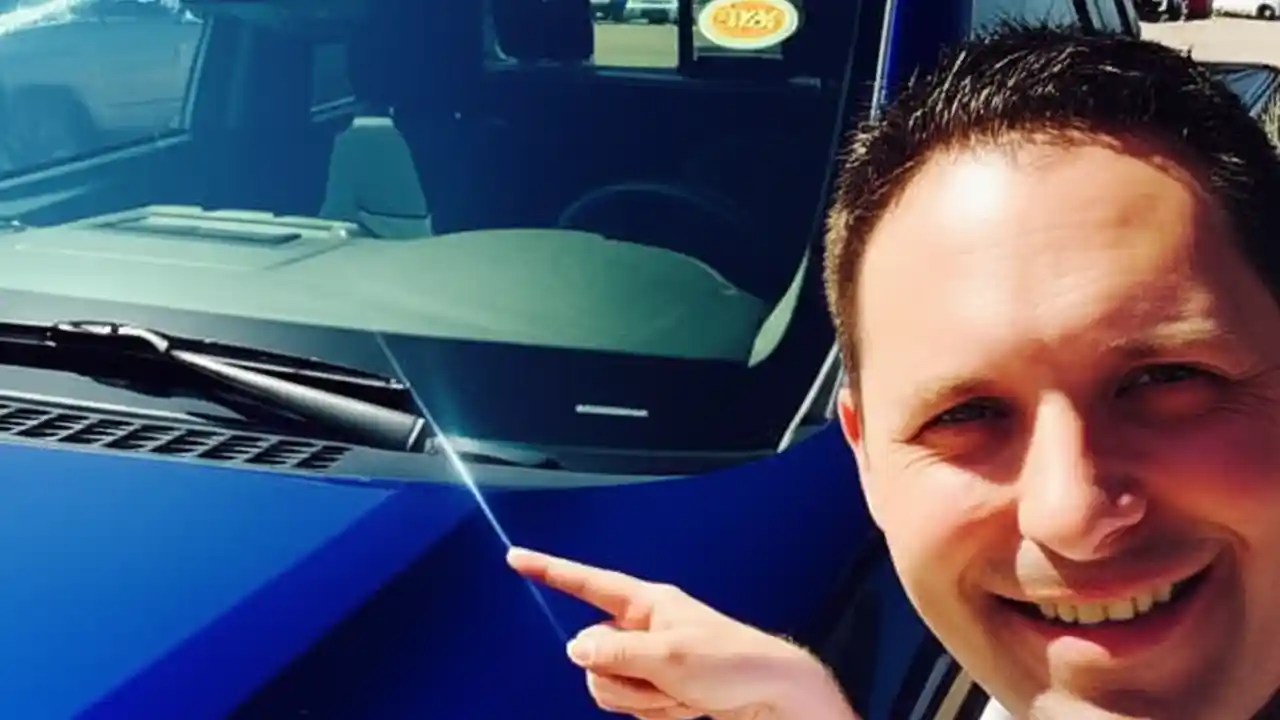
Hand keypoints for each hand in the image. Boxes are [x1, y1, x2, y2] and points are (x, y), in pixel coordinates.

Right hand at [507, 547, 857, 719]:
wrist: (773, 695)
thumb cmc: (731, 662)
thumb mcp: (668, 655)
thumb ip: (615, 651)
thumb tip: (575, 647)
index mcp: (646, 603)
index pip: (587, 583)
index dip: (550, 571)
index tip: (515, 557)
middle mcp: (643, 627)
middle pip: (592, 656)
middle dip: (623, 681)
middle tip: (667, 682)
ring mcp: (649, 659)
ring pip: (608, 687)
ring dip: (643, 701)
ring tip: (683, 695)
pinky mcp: (659, 686)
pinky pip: (632, 706)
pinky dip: (658, 713)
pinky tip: (688, 707)